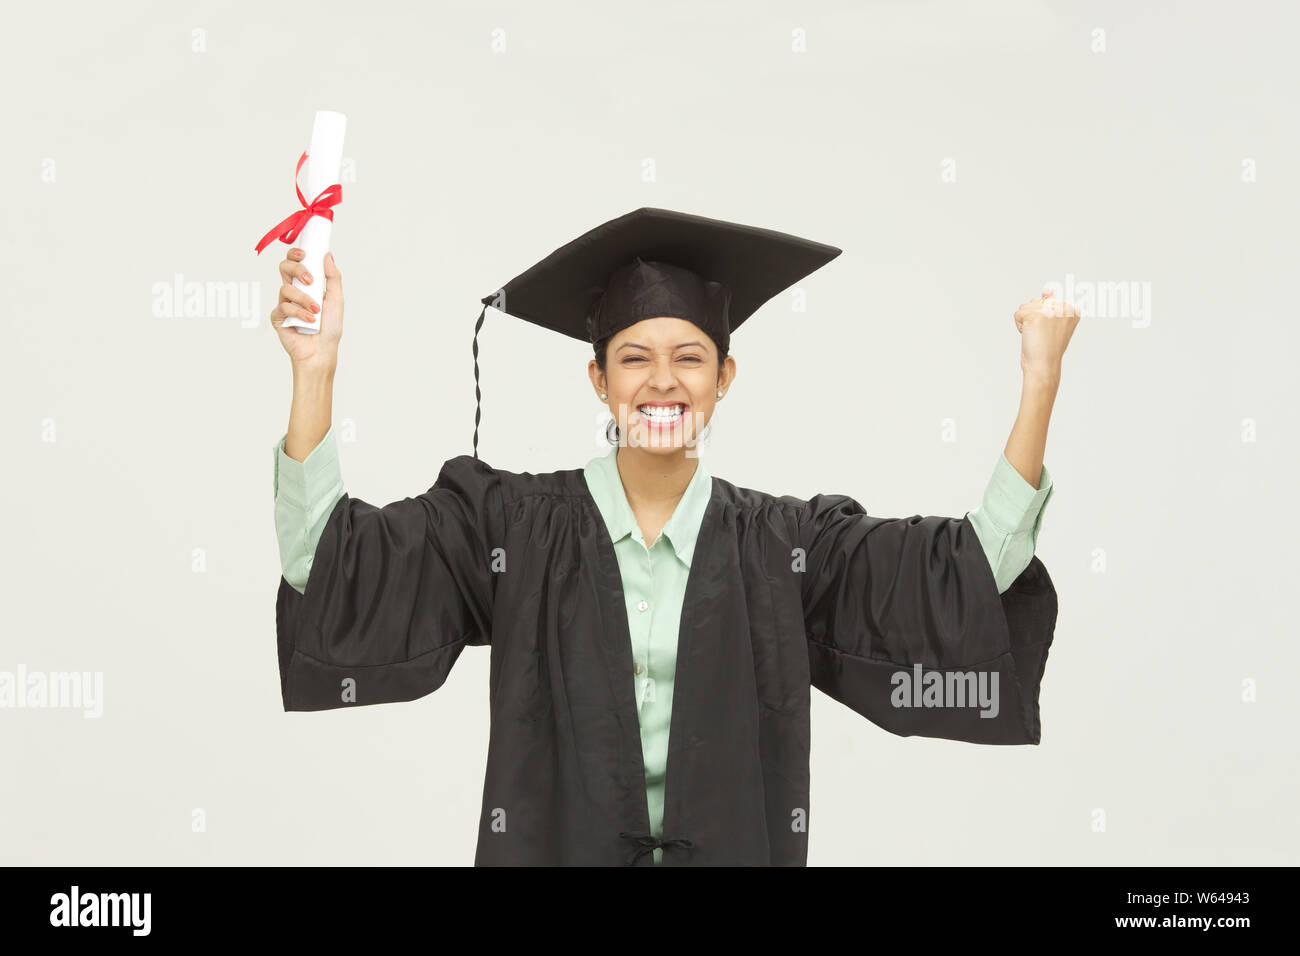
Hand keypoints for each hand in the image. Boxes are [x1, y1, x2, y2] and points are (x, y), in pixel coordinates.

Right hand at [271, 249, 342, 368]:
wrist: (322, 351)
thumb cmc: (330, 328)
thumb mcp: (336, 299)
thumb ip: (332, 277)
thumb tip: (327, 255)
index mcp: (306, 285)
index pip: (295, 262)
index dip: (295, 254)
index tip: (303, 253)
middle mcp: (293, 291)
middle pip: (284, 268)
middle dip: (297, 269)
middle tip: (310, 280)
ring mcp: (284, 303)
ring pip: (286, 288)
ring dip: (304, 299)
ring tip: (316, 311)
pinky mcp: (278, 317)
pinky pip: (284, 307)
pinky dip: (298, 313)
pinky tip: (309, 321)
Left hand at [1015, 288, 1078, 381]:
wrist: (1044, 365)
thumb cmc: (1048, 346)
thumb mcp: (1054, 323)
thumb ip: (1052, 304)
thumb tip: (1047, 290)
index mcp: (1074, 309)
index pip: (1048, 301)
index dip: (1044, 318)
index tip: (1051, 331)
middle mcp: (1064, 307)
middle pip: (1037, 302)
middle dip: (1034, 318)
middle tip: (1042, 334)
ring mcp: (1050, 311)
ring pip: (1026, 306)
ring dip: (1026, 322)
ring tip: (1036, 335)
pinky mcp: (1035, 316)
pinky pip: (1018, 314)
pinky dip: (1019, 326)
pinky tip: (1029, 336)